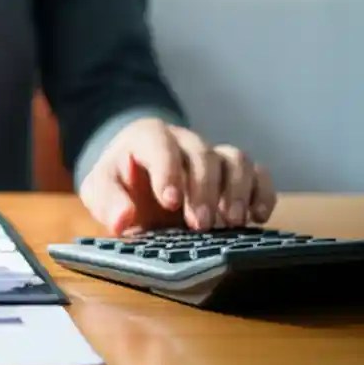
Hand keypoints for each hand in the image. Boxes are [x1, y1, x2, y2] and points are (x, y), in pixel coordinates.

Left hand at [78, 118, 274, 234]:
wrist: (136, 178)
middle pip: (203, 154)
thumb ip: (107, 201)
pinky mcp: (233, 174)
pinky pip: (258, 174)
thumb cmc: (119, 182)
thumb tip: (122, 219)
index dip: (168, 171)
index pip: (161, 146)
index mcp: (148, 138)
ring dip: (237, 191)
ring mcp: (213, 156)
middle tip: (200, 225)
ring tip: (231, 223)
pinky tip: (258, 217)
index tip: (170, 201)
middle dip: (203, 190)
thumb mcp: (100, 189)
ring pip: (236, 159)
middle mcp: (185, 142)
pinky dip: (263, 193)